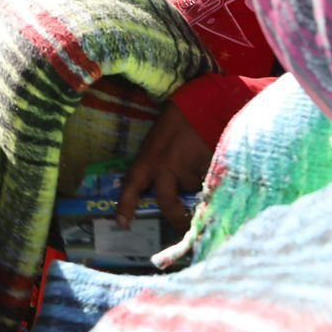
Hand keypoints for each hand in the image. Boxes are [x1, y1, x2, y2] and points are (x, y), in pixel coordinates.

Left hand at [116, 103, 211, 231]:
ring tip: (196, 164)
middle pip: (167, 203)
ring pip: (191, 190)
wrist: (198, 107)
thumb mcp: (154, 146)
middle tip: (182, 223)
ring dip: (195, 185)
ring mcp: (185, 169)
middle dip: (176, 217)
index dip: (125, 207)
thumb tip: (154, 193)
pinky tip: (208, 162)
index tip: (122, 224)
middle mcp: (163, 168)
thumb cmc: (173, 126)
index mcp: (146, 161)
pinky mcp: (205, 169)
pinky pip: (208, 182)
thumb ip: (153, 168)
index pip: (131, 188)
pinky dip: (209, 177)